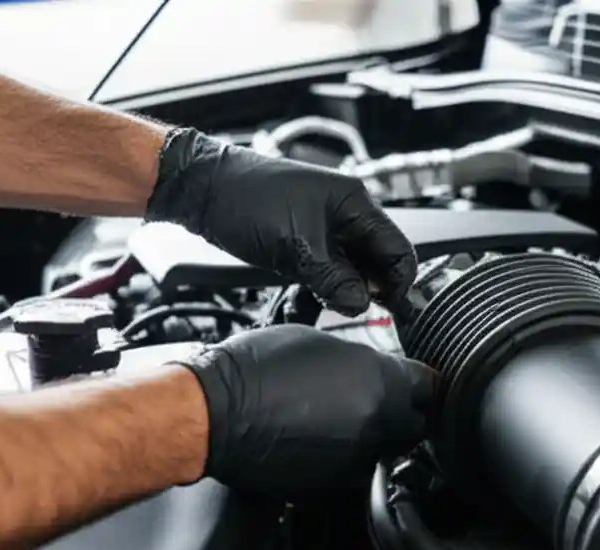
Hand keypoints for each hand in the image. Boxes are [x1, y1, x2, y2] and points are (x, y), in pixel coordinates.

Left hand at [146, 128, 415, 316]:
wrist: (201, 188)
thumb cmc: (244, 198)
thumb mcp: (294, 246)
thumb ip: (333, 278)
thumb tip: (360, 303)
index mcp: (354, 201)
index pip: (398, 248)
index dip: (399, 282)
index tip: (389, 310)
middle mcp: (345, 211)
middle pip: (379, 259)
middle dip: (373, 287)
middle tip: (359, 310)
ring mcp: (325, 225)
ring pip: (355, 266)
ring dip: (349, 287)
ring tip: (333, 301)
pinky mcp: (306, 239)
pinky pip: (332, 266)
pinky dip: (330, 283)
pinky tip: (318, 293)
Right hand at [174, 326, 433, 492]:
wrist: (214, 415)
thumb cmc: (255, 369)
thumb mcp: (320, 343)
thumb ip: (361, 361)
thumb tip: (373, 371)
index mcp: (382, 384)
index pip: (431, 387)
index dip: (422, 384)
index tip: (417, 384)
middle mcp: (377, 426)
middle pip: (416, 426)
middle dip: (405, 415)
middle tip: (384, 402)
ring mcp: (356, 462)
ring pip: (386, 453)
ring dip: (376, 440)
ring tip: (346, 423)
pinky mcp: (332, 488)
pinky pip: (355, 474)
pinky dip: (347, 461)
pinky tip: (323, 443)